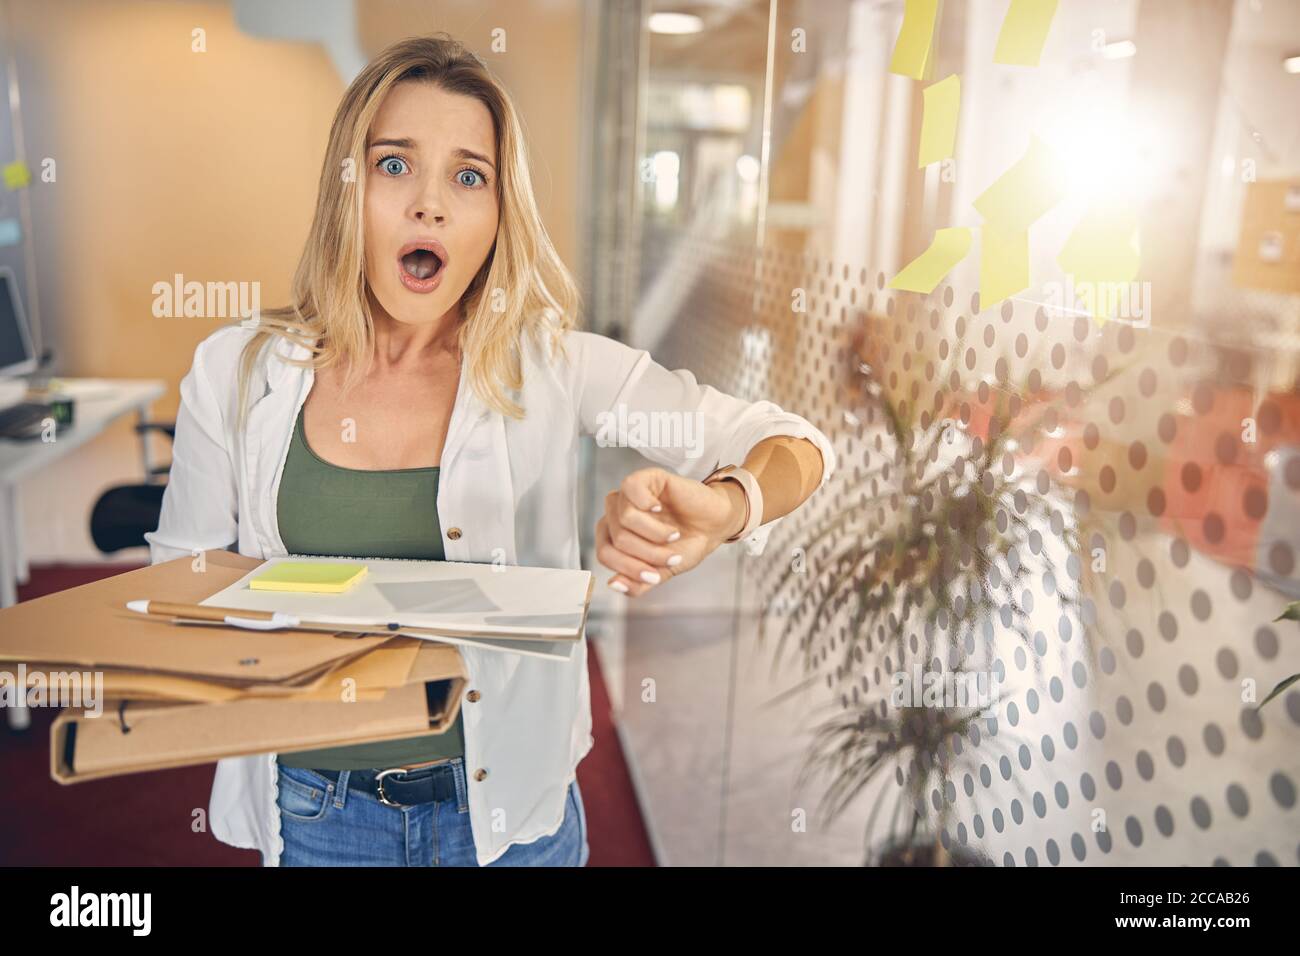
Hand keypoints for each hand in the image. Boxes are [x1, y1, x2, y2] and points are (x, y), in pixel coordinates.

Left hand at [595, 466, 746, 596]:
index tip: (655, 576)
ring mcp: (630, 495)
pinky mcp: (647, 478)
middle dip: (648, 554)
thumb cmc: (687, 544)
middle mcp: (617, 514)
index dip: (629, 568)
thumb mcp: (662, 572)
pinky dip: (646, 502)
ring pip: (625, 518)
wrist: (715, 526)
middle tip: (673, 557)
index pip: (605, 554)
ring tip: (674, 535)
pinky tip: (659, 507)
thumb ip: (637, 583)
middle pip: (617, 539)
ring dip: (654, 533)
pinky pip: (631, 488)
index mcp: (614, 535)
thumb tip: (614, 584)